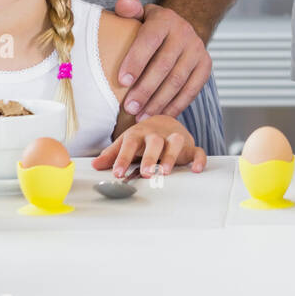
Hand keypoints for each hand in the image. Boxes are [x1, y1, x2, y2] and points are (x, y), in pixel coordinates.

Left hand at [92, 115, 206, 176]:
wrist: (166, 121)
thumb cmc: (143, 136)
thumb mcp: (126, 142)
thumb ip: (112, 154)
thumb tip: (95, 165)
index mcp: (139, 134)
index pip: (129, 144)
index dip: (123, 158)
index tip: (117, 173)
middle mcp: (157, 135)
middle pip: (154, 142)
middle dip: (150, 157)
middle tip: (145, 172)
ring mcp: (175, 139)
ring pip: (176, 143)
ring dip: (171, 156)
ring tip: (166, 171)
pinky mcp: (190, 147)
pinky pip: (198, 151)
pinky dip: (199, 159)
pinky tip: (196, 169)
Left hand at [112, 0, 212, 120]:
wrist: (182, 30)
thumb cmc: (151, 27)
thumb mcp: (141, 14)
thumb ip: (129, 9)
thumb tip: (123, 4)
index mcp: (165, 20)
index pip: (150, 40)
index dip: (136, 61)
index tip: (121, 81)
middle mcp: (185, 33)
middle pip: (164, 65)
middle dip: (145, 89)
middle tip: (129, 107)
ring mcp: (198, 50)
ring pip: (178, 81)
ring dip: (159, 102)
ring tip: (141, 116)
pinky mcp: (206, 66)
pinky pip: (191, 90)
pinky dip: (176, 106)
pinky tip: (160, 116)